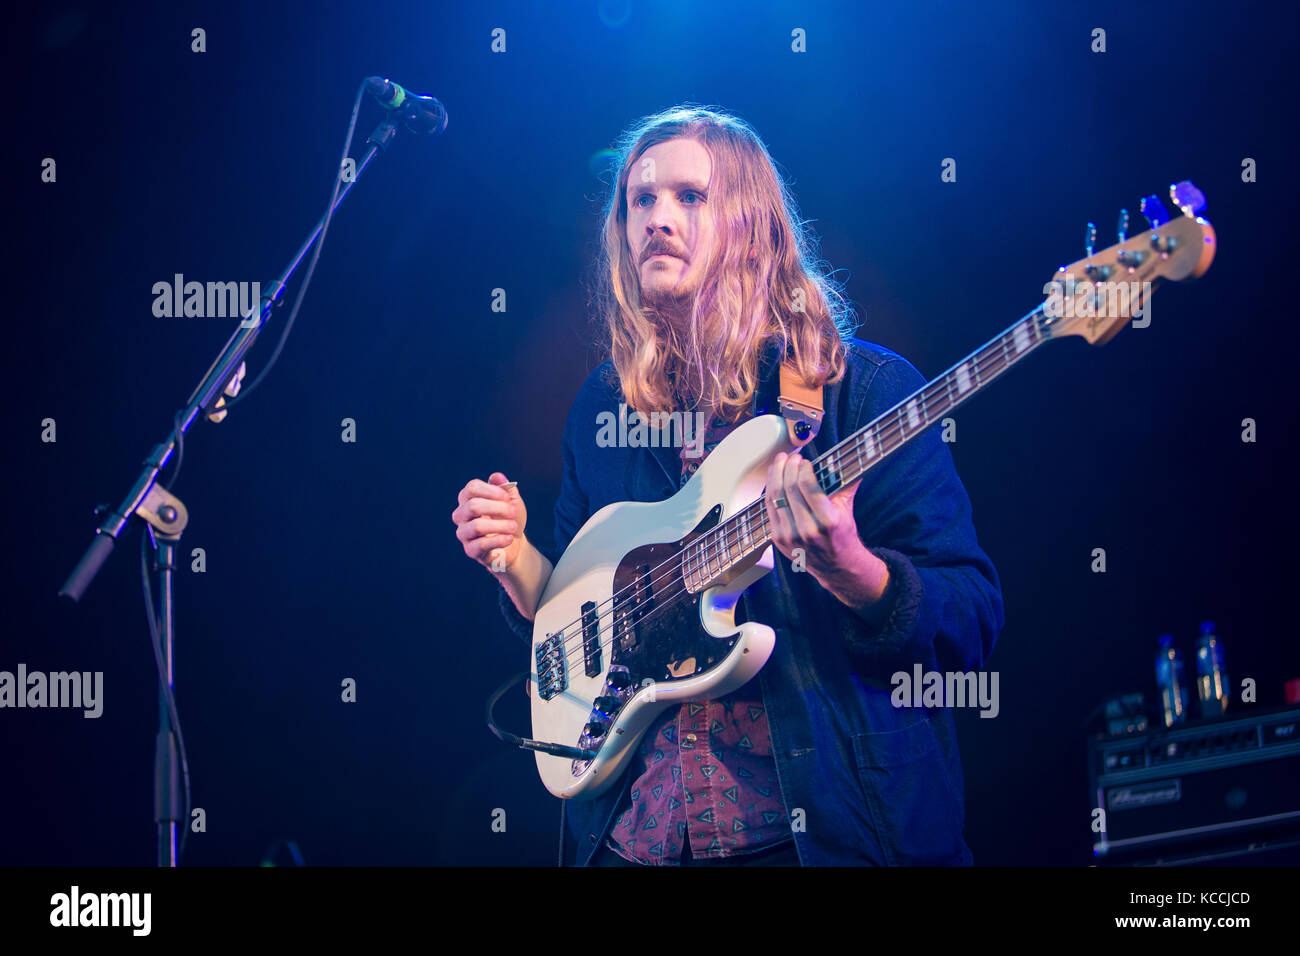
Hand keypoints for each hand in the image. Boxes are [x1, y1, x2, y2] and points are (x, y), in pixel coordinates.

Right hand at [453, 472, 525, 572]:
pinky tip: (509, 538)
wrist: (515, 543)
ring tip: (513, 526)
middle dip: (498, 508)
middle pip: (473, 506)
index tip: (507, 497)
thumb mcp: (512, 501)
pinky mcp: (470, 550)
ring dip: (500, 525)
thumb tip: (497, 477)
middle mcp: (461, 515)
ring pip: (477, 526)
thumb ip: (506, 488)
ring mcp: (464, 533)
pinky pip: (481, 544)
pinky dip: (499, 540)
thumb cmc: (510, 518)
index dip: (491, 491)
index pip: (472, 488)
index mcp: (468, 499)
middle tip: (513, 513)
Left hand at [763, 450, 888, 605]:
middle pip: (789, 489)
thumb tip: (852, 456)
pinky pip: (770, 509)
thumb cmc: (843, 534)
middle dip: (788, 467)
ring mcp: (790, 537)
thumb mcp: (847, 509)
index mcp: (828, 521)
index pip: (807, 487)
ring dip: (776, 475)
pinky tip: (775, 480)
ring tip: (780, 462)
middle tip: (791, 456)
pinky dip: (771, 492)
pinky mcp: (778, 540)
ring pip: (776, 498)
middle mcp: (807, 530)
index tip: (805, 461)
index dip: (803, 469)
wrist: (837, 567)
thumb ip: (847, 483)